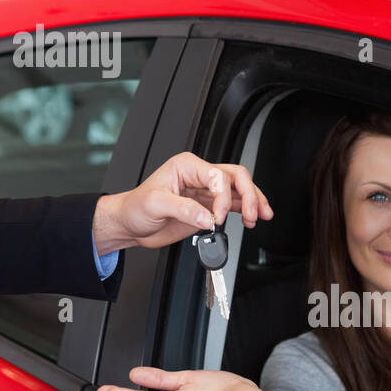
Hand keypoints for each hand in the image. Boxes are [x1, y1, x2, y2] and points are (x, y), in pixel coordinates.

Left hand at [91, 152, 273, 252]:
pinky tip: (251, 219)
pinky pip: (233, 204)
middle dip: (249, 194)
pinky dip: (245, 210)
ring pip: (239, 189)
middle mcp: (199, 175)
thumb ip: (184, 210)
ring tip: (260, 216)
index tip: (218, 216)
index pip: (217, 175)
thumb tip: (208, 217)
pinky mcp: (208, 206)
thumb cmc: (136, 208)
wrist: (130, 224)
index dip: (223, 197)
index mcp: (187, 166)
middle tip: (253, 213)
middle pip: (235, 177)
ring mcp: (205, 191)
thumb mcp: (155, 205)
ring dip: (253, 201)